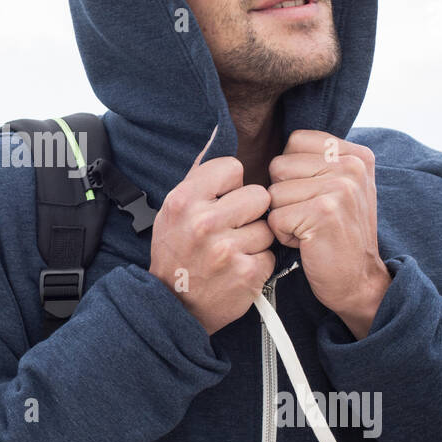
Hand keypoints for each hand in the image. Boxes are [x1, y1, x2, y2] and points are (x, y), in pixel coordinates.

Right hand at [148, 127, 276, 335]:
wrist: (171, 306)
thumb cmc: (175, 253)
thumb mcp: (173, 211)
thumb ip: (198, 178)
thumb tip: (216, 136)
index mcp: (184, 200)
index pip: (233, 167)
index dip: (232, 184)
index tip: (222, 200)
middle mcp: (204, 222)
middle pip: (259, 195)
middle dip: (250, 211)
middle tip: (232, 227)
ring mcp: (226, 250)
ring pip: (267, 226)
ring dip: (255, 239)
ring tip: (233, 251)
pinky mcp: (246, 274)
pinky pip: (270, 255)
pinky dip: (258, 263)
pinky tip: (238, 269)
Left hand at [266, 130, 390, 338]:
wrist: (358, 281)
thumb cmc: (337, 235)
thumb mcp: (338, 188)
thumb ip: (315, 161)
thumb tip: (265, 139)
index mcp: (355, 154)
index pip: (295, 141)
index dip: (292, 173)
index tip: (316, 196)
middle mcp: (352, 165)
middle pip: (279, 166)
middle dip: (285, 196)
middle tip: (312, 217)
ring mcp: (341, 187)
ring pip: (273, 192)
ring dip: (284, 216)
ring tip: (311, 229)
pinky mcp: (324, 212)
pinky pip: (274, 217)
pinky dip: (283, 236)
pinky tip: (308, 243)